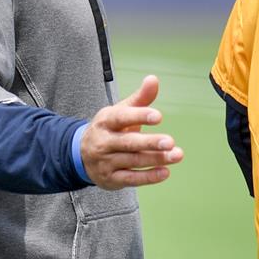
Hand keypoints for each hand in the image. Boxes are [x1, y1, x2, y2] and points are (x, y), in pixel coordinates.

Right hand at [80, 75, 183, 189]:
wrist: (81, 155)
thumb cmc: (109, 129)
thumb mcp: (121, 111)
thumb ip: (140, 98)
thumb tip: (153, 79)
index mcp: (105, 121)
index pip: (121, 118)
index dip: (139, 116)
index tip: (158, 116)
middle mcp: (104, 142)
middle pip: (128, 143)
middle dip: (150, 143)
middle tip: (170, 142)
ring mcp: (106, 162)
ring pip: (133, 161)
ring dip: (156, 159)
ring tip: (176, 155)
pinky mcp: (111, 179)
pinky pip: (131, 179)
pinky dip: (148, 177)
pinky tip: (164, 172)